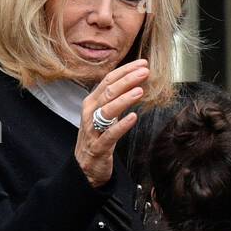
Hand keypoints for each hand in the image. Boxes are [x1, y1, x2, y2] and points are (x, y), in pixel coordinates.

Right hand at [75, 59, 147, 186]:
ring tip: (140, 91)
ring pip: (107, 110)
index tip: (143, 64)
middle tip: (145, 72)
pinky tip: (133, 117)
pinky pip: (110, 134)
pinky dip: (121, 125)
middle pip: (108, 91)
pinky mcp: (99, 146)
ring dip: (124, 99)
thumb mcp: (105, 114)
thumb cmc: (97, 136)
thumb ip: (117, 98)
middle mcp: (90, 112)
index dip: (126, 70)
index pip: (109, 80)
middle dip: (127, 80)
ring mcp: (93, 129)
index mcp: (92, 102)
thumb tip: (135, 82)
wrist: (85, 166)